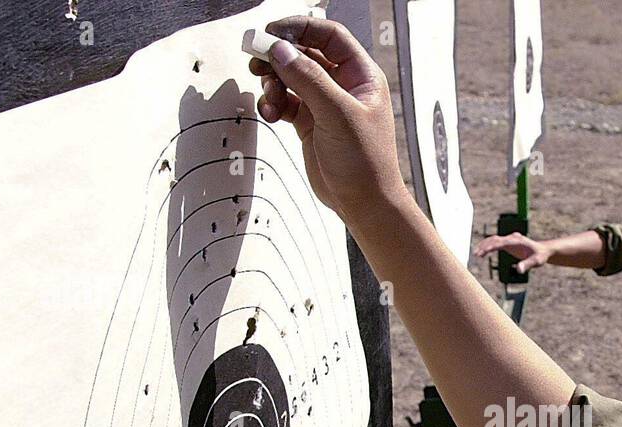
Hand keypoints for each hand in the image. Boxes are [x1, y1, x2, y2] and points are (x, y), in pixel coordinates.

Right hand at [250, 17, 405, 222]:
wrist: (364, 204)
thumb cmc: (365, 162)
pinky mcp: (311, 124)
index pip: (329, 35)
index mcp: (361, 76)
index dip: (300, 28)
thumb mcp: (337, 115)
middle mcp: (344, 86)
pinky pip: (286, 102)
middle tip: (256, 60)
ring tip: (268, 96)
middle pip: (305, 54)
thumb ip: (308, 80)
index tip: (271, 31)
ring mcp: (325, 104)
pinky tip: (271, 114)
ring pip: (291, 78)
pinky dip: (274, 104)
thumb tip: (280, 49)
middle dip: (280, 56)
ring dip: (273, 82)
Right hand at [474, 233, 550, 273]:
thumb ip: (527, 265)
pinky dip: (488, 246)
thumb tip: (519, 270)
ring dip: (484, 245)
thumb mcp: (536, 262)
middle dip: (484, 246)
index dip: (491, 246)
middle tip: (476, 255)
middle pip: (495, 239)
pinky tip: (481, 252)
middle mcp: (512, 238)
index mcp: (517, 241)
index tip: (482, 251)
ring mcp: (509, 240)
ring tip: (476, 254)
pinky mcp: (508, 243)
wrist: (543, 250)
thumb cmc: (540, 256)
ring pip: (493, 239)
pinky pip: (495, 243)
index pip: (501, 242)